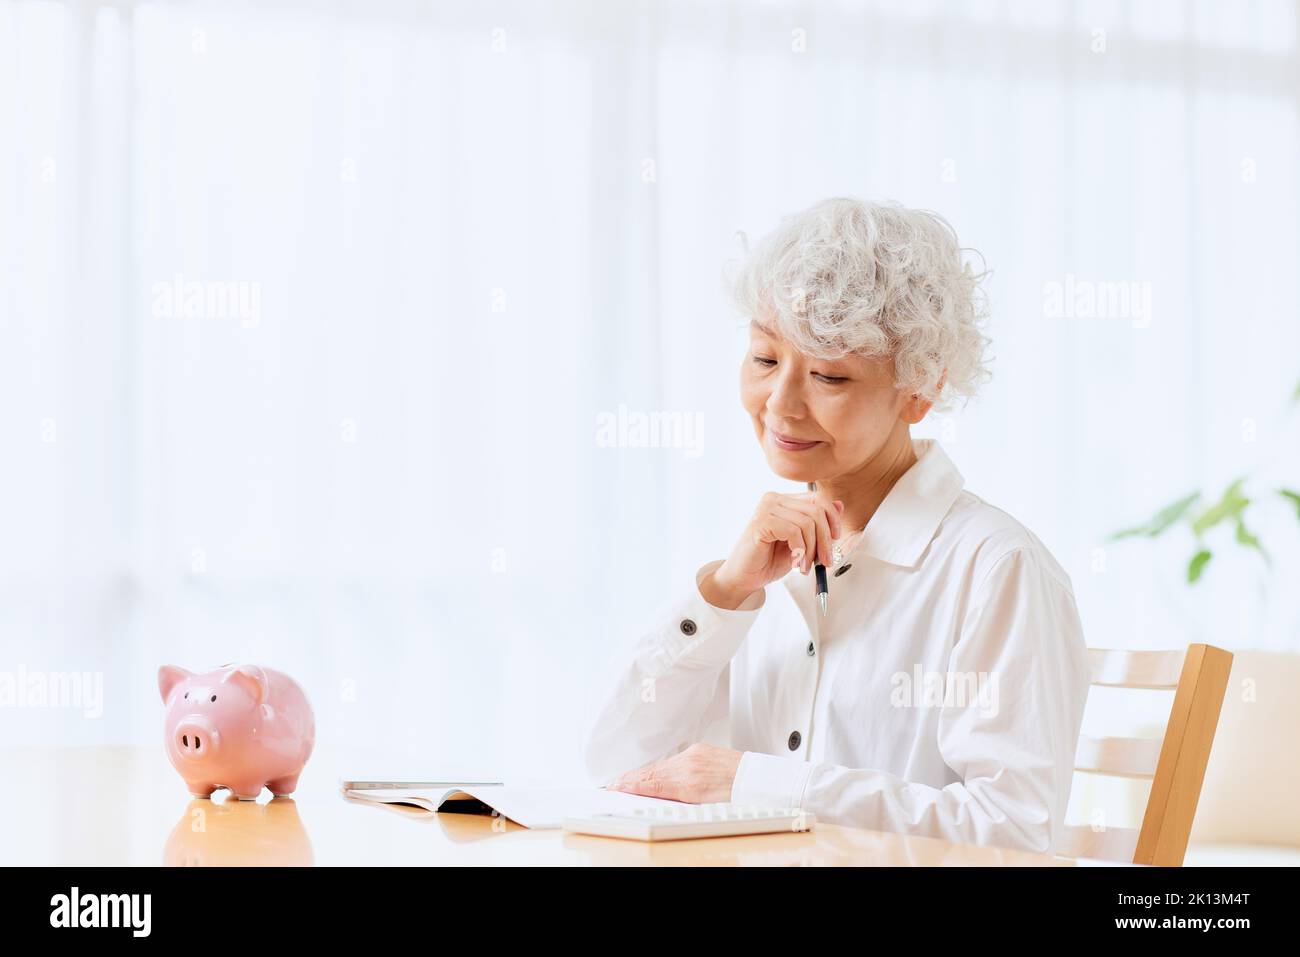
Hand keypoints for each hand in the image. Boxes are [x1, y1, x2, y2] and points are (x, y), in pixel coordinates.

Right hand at [604, 743, 743, 803]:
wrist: (759, 778)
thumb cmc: (738, 797)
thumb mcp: (705, 806)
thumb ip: (679, 799)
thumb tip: (656, 796)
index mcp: (690, 784)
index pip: (652, 784)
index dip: (631, 785)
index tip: (616, 786)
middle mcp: (689, 766)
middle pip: (653, 773)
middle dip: (631, 778)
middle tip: (613, 783)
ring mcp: (694, 755)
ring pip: (662, 765)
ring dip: (644, 773)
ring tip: (627, 779)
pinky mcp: (700, 750)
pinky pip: (674, 759)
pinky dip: (661, 766)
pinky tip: (653, 771)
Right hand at [701, 491, 843, 608]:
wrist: (743, 578)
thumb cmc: (768, 561)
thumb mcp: (802, 543)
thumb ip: (818, 525)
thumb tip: (840, 505)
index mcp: (784, 501)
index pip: (818, 499)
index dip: (832, 519)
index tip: (834, 539)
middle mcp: (774, 500)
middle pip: (816, 511)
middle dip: (825, 540)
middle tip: (824, 562)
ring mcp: (766, 509)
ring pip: (807, 523)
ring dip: (811, 550)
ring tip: (804, 566)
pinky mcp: (761, 522)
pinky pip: (793, 532)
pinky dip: (800, 551)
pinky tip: (795, 564)